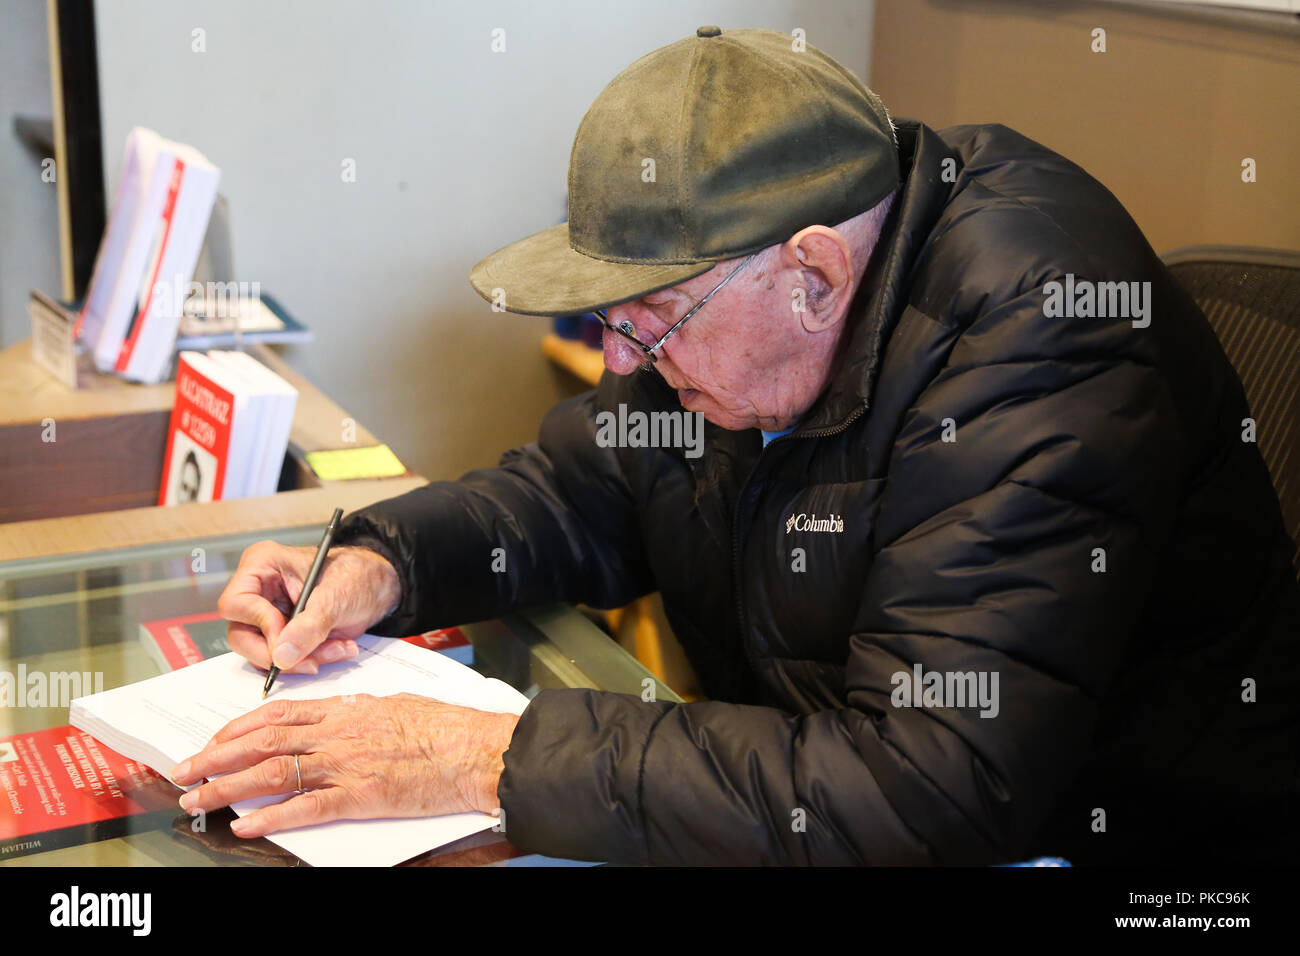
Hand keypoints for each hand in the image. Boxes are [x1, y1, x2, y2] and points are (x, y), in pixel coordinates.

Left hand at [170, 694, 519, 836]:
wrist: (476, 748)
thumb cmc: (446, 727)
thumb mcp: (395, 705)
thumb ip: (359, 713)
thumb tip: (336, 717)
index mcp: (346, 709)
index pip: (278, 714)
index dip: (238, 727)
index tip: (213, 738)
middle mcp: (338, 734)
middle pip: (263, 742)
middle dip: (216, 756)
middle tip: (184, 769)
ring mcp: (347, 764)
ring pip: (273, 773)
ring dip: (228, 786)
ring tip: (198, 799)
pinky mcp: (361, 796)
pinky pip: (307, 807)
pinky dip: (272, 817)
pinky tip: (246, 824)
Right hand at [217, 540, 401, 673]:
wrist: (379, 588)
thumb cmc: (357, 576)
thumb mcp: (336, 596)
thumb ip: (309, 626)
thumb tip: (281, 656)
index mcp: (261, 566)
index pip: (235, 604)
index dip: (259, 625)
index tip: (288, 639)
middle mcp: (258, 592)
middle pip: (241, 636)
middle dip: (280, 654)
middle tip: (313, 660)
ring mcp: (267, 616)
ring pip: (263, 654)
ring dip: (302, 660)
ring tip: (338, 647)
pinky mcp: (282, 636)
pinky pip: (282, 660)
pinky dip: (310, 661)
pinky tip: (337, 648)